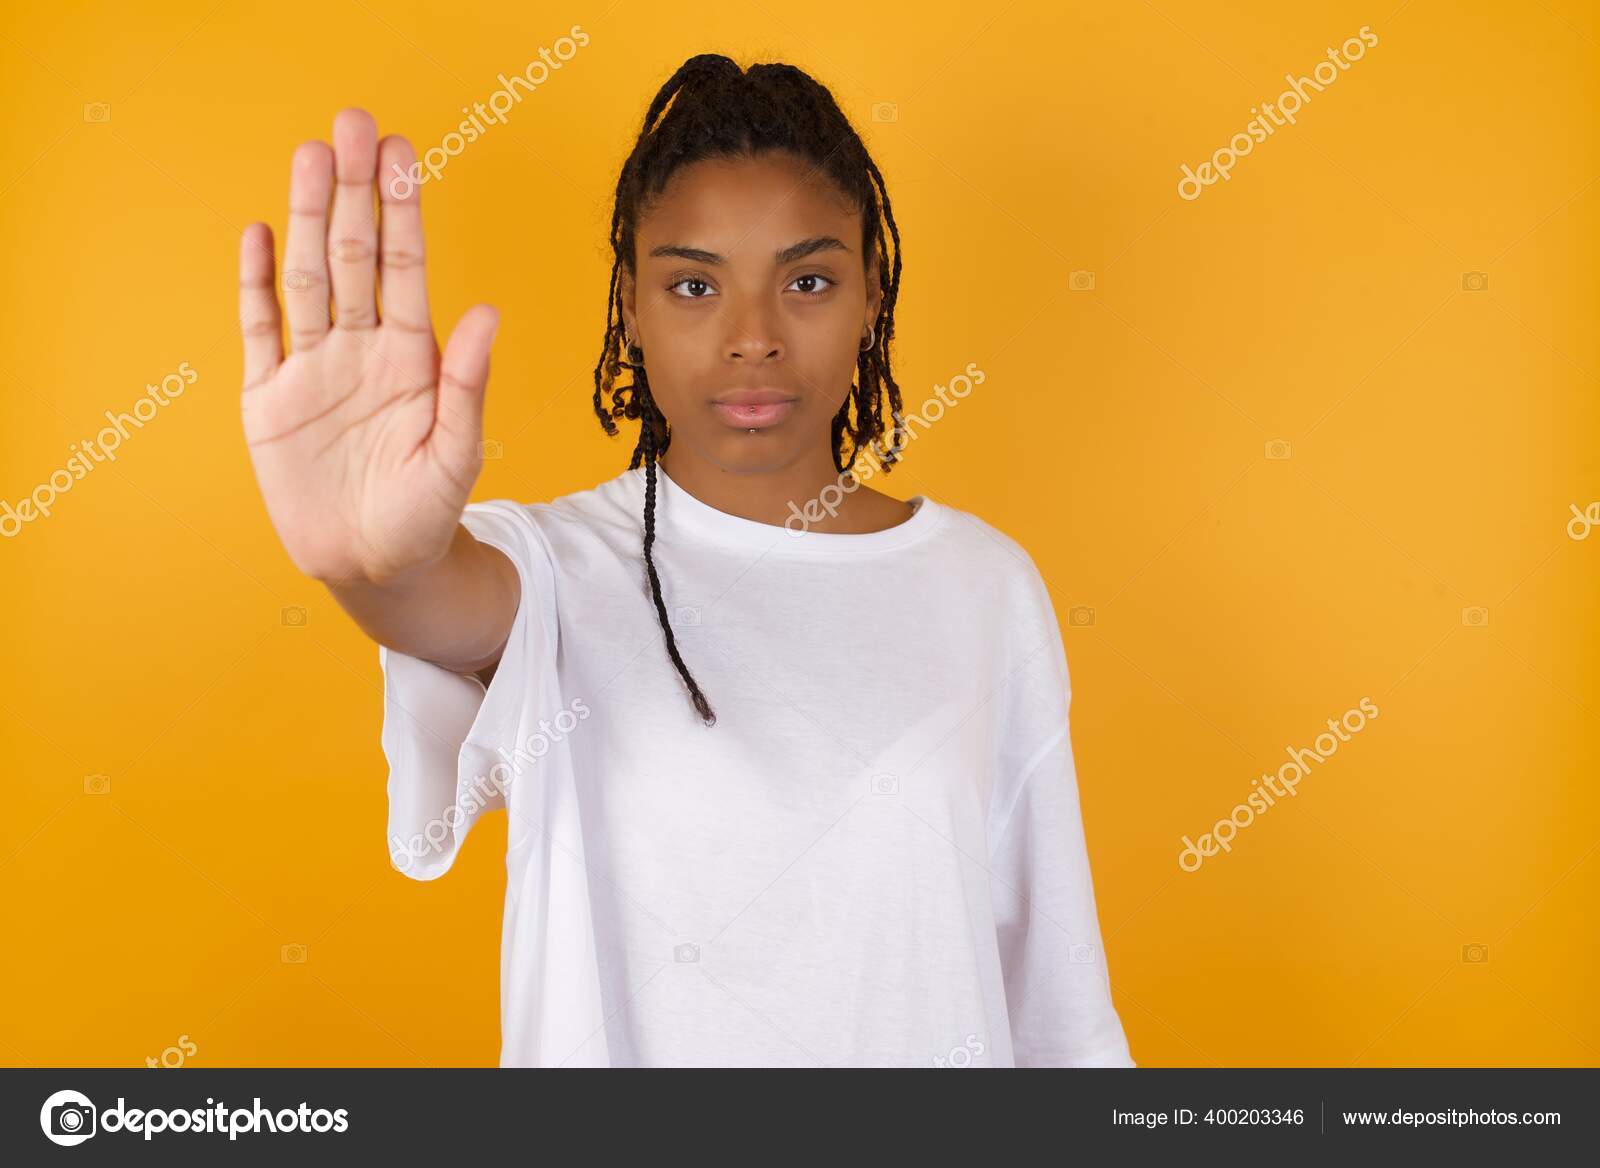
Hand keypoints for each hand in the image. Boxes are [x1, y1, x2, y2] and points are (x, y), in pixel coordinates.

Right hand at [238, 108, 497, 586]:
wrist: (375, 567)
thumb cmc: (425, 514)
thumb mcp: (455, 453)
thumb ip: (467, 383)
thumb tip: (486, 311)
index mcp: (412, 359)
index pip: (405, 269)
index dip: (402, 210)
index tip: (401, 153)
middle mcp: (362, 350)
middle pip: (355, 256)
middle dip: (354, 191)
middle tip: (353, 123)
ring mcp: (314, 369)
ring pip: (309, 278)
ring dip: (309, 218)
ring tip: (310, 156)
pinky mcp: (269, 399)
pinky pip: (261, 330)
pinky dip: (256, 283)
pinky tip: (261, 234)